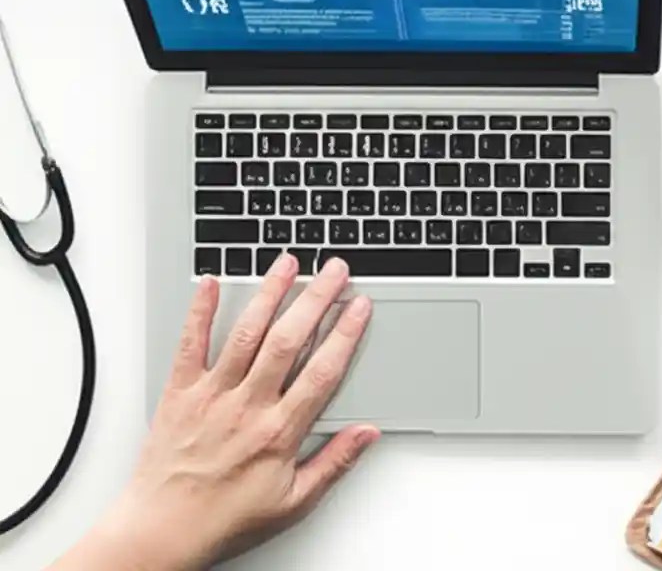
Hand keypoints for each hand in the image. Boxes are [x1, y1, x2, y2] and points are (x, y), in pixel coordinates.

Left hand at [52, 255, 379, 570]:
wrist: (162, 529)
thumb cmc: (226, 518)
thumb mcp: (294, 501)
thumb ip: (334, 462)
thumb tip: (367, 434)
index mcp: (278, 432)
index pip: (322, 371)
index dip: (346, 334)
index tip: (360, 307)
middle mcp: (247, 406)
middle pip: (289, 340)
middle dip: (316, 299)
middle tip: (335, 270)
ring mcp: (211, 395)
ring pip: (246, 333)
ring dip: (269, 293)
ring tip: (288, 264)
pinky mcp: (180, 392)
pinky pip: (191, 344)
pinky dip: (199, 311)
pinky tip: (212, 283)